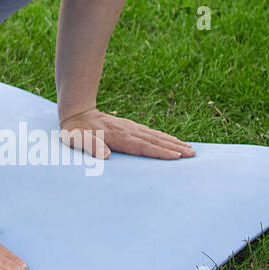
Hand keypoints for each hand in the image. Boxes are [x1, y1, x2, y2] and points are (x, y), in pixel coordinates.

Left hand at [58, 108, 194, 159]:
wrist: (76, 113)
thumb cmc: (75, 131)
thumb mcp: (77, 140)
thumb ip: (90, 146)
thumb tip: (105, 155)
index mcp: (118, 137)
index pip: (143, 146)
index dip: (160, 152)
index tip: (177, 156)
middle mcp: (128, 131)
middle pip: (155, 141)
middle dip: (174, 147)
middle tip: (193, 154)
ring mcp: (130, 128)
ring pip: (155, 136)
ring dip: (173, 142)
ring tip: (190, 148)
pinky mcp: (130, 127)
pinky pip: (151, 133)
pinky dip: (164, 137)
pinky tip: (173, 140)